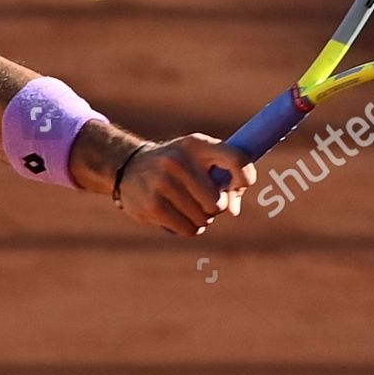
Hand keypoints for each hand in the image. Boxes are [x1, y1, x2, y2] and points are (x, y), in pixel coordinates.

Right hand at [115, 133, 256, 235]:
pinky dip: (188, 228)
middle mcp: (179, 161)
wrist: (128, 166)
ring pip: (204, 219)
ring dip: (201, 219)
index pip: (236, 158)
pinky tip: (176, 216)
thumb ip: (226, 180)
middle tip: (202, 200)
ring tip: (187, 206)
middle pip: (218, 202)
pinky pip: (189, 229)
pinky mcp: (153, 205)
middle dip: (215, 207)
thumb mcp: (198, 160)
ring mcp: (163, 183)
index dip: (245, 176)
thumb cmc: (177, 166)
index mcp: (196, 144)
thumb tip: (234, 211)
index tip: (241, 185)